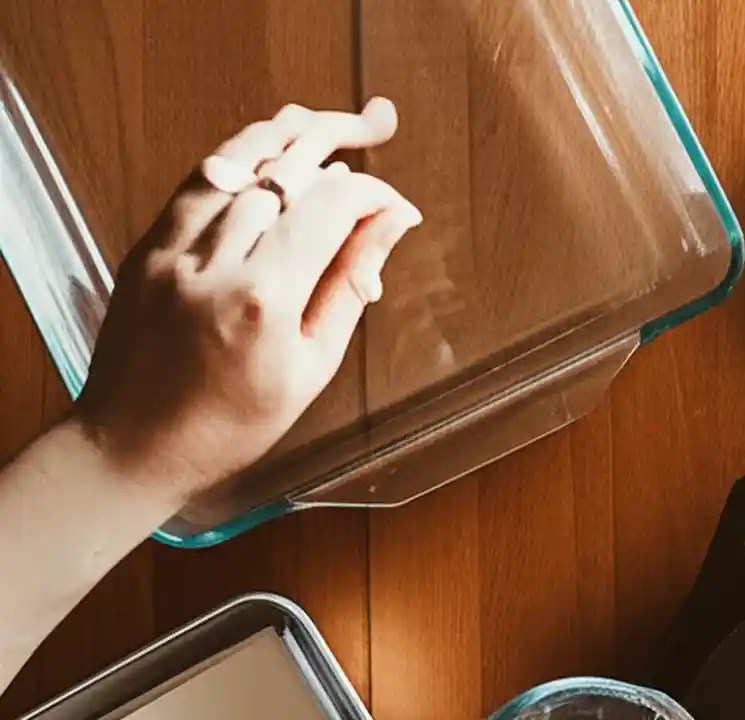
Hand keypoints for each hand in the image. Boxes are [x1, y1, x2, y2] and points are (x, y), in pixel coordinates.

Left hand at [73, 99, 422, 499]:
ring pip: (238, 160)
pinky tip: (270, 152)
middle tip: (378, 123)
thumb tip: (392, 223)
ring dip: (289, 137)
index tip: (396, 206)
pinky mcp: (147, 246)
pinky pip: (199, 179)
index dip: (372, 193)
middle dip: (337, 139)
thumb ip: (350, 284)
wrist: (132, 445)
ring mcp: (171, 248)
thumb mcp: (313, 365)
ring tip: (329, 126)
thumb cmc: (232, 424)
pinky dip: (240, 157)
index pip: (330, 207)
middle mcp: (213, 261)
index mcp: (264, 299)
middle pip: (285, 169)